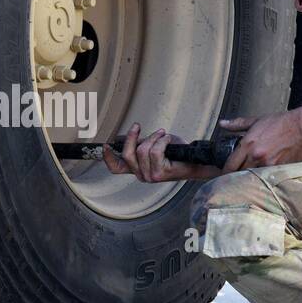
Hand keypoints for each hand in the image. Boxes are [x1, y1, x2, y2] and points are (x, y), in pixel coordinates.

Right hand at [102, 123, 217, 181]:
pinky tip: (168, 140)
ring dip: (153, 137)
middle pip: (127, 155)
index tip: (105, 145)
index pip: (117, 168)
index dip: (108, 157)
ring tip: (162, 134)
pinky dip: (161, 140)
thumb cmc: (177, 154)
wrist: (195, 162)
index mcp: (138, 170)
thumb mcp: (154, 145)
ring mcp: (150, 176)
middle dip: (132, 137)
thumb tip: (130, 135)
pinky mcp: (160, 173)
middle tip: (137, 126)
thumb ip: (142, 143)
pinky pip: (155, 150)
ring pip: (142, 150)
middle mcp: (142, 176)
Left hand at [219, 110, 301, 172]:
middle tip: (235, 179)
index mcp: (248, 144)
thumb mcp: (257, 120)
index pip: (229, 165)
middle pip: (239, 175)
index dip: (224, 172)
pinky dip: (265, 179)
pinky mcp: (281, 170)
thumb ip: (238, 124)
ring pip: (253, 179)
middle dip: (236, 178)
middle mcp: (256, 156)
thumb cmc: (283, 122)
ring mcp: (269, 165)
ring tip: (250, 180)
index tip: (224, 175)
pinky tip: (265, 179)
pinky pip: (268, 179)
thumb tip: (222, 124)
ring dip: (250, 180)